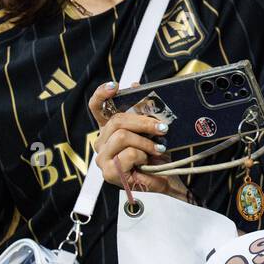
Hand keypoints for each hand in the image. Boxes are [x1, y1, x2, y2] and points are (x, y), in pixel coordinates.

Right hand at [87, 82, 186, 198]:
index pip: (97, 107)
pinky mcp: (109, 173)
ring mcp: (103, 158)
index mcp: (109, 129)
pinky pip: (128, 154)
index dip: (102, 94)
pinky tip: (147, 162)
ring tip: (156, 150)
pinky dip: (143, 156)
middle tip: (162, 128)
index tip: (115, 86)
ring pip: (122, 136)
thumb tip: (136, 85)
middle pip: (116, 121)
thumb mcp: (151, 128)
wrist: (167, 177)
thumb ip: (141, 109)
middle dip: (143, 122)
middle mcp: (102, 142)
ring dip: (145, 142)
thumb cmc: (157, 153)